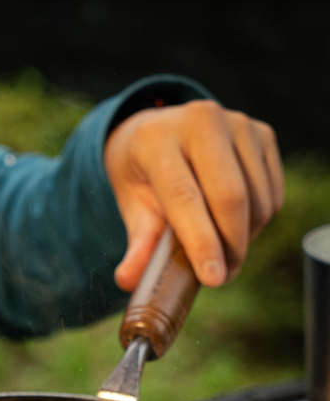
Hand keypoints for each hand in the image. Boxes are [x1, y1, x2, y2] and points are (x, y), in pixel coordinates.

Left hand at [104, 100, 283, 289]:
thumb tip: (128, 280)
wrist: (161, 132)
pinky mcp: (263, 133)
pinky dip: (258, 223)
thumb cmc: (145, 176)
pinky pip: (272, 195)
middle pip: (230, 198)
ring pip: (257, 201)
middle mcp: (200, 121)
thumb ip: (136, 243)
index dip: (201, 242)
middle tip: (221, 277)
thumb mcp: (132, 205)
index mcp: (157, 138)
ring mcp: (237, 123)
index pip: (184, 196)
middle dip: (230, 247)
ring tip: (221, 249)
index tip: (214, 279)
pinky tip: (235, 224)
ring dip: (245, 239)